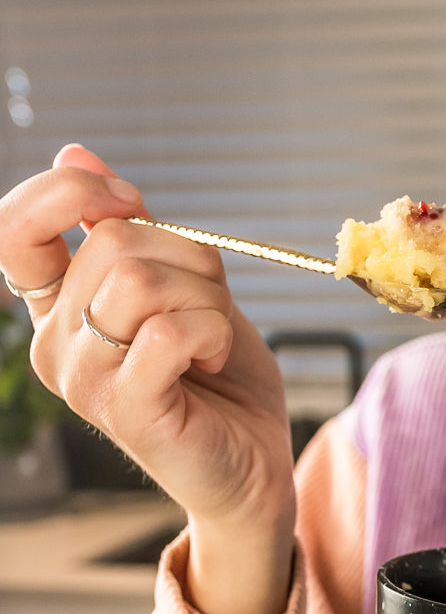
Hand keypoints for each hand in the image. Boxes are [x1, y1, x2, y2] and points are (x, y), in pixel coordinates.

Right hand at [0, 145, 296, 613]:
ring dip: (206, 299)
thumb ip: (127, 227)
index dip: (75, 193)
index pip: (16, 226)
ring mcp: (85, 381)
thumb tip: (74, 153)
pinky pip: (169, 332)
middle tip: (209, 304)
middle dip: (188, 257)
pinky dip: (213, 333)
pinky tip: (213, 360)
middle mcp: (55, 343)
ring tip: (212, 338)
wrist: (254, 460)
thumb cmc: (218, 376)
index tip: (132, 203)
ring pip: (141, 282)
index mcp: (58, 307)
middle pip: (112, 243)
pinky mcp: (128, 410)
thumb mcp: (178, 283)